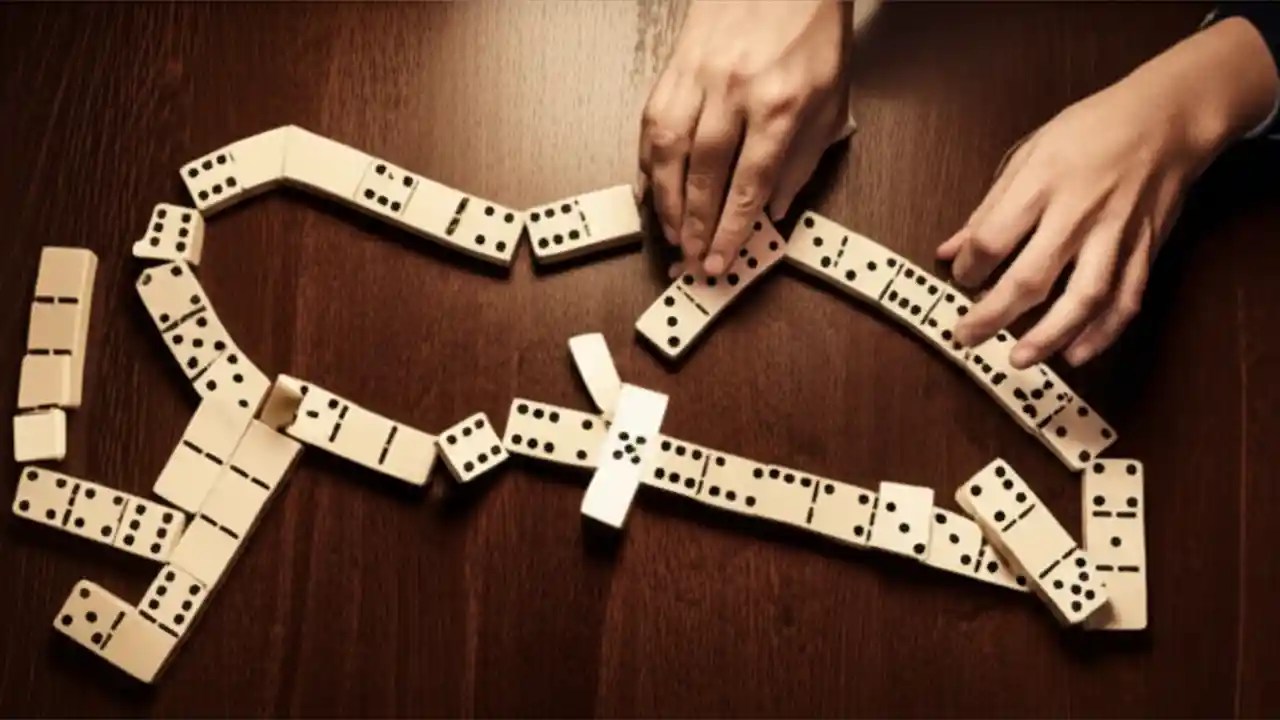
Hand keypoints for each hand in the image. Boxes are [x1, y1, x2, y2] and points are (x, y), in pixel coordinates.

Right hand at [638, 0, 853, 276]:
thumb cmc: (812, 33)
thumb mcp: (831, 98)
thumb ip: (802, 157)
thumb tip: (772, 209)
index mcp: (781, 104)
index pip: (749, 183)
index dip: (730, 229)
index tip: (718, 261)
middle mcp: (734, 92)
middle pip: (705, 173)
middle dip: (694, 224)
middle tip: (689, 259)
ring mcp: (699, 76)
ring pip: (669, 149)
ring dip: (665, 199)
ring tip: (669, 233)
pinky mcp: (676, 65)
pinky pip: (652, 121)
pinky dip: (647, 160)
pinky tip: (650, 188)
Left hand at [938, 17, 1278, 367]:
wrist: (1167, 117)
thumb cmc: (1091, 130)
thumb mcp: (1029, 153)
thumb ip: (989, 207)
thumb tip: (949, 252)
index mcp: (1042, 183)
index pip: (992, 238)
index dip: (970, 268)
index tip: (961, 280)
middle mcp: (1078, 212)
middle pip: (1031, 277)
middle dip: (993, 315)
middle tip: (967, 336)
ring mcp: (1116, 235)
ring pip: (1083, 298)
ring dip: (1049, 336)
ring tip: (1019, 360)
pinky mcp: (1145, 249)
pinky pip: (1126, 300)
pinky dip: (1103, 333)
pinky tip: (1077, 355)